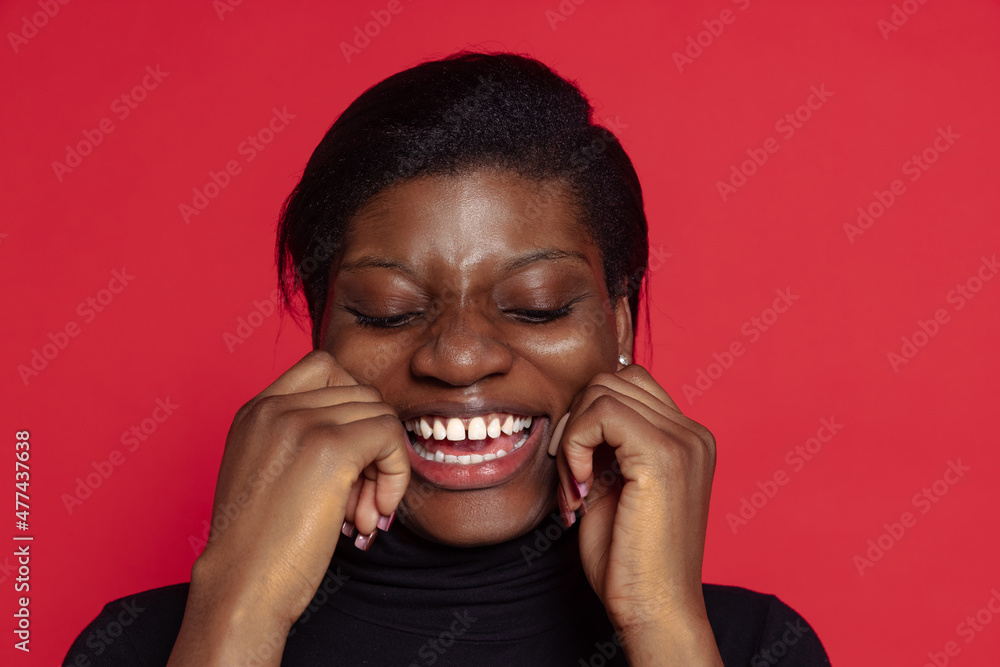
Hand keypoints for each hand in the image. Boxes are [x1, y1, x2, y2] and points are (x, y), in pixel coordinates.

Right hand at [168, 351, 409, 665]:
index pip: (326, 368)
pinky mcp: (330, 448)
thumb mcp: (267, 473)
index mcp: (254, 410)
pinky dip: (396, 474)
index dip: (352, 409)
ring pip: (380, 414)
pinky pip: (391, 435)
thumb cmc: (258, 546)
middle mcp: (274, 407)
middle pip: (360, 394)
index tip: (349, 460)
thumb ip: (301, 440)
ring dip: (383, 466)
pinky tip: (374, 513)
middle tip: (359, 500)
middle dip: (370, 446)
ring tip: (361, 513)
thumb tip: (369, 429)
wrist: (240, 587)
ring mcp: (301, 423)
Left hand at [554, 364, 721, 664]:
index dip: (587, 418)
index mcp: (687, 438)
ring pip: (603, 390)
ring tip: (575, 489)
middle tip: (571, 480)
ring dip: (573, 437)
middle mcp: (693, 433)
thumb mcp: (613, 485)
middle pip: (612, 380)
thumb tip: (574, 409)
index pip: (627, 385)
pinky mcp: (663, 454)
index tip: (576, 470)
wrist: (654, 608)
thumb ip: (604, 444)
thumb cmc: (630, 559)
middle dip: (576, 425)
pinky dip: (576, 445)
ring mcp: (683, 440)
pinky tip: (581, 488)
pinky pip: (601, 413)